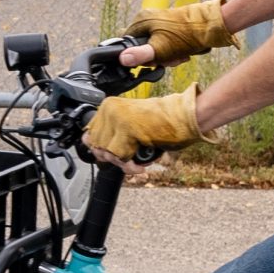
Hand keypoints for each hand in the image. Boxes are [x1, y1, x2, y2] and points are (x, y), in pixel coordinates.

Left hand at [84, 89, 204, 164]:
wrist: (183, 116)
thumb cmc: (163, 123)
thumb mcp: (132, 125)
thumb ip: (113, 134)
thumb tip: (95, 150)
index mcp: (108, 106)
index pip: (90, 135)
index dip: (102, 151)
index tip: (114, 156)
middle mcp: (110, 110)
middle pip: (97, 146)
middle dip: (112, 159)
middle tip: (129, 161)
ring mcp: (117, 118)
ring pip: (107, 153)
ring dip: (123, 164)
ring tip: (136, 164)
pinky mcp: (126, 128)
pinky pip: (119, 156)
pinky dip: (130, 166)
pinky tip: (140, 166)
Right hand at [120, 0, 235, 67]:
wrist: (210, 28)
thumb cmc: (185, 36)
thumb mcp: (160, 49)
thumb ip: (141, 55)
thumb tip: (122, 59)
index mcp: (141, 20)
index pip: (128, 43)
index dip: (138, 56)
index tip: (151, 61)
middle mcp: (148, 19)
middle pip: (143, 47)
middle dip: (157, 58)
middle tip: (169, 60)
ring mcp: (160, 22)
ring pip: (156, 47)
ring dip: (167, 57)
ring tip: (179, 57)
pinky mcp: (171, 27)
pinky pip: (166, 44)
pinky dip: (174, 52)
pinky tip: (183, 54)